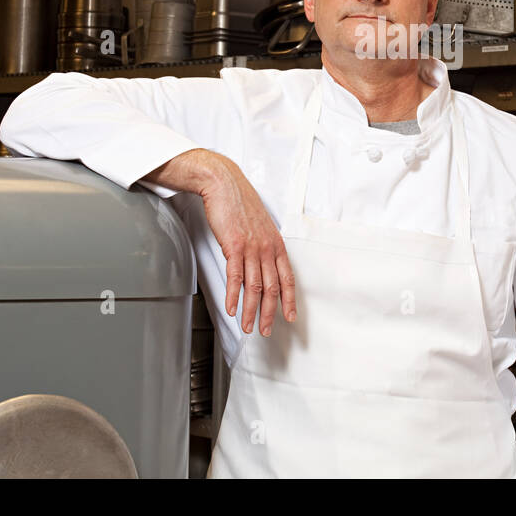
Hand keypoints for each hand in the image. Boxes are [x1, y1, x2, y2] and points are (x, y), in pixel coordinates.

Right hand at [179, 149, 296, 335]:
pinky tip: (232, 309)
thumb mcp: (260, 226)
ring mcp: (251, 248)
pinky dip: (234, 296)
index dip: (290, 300)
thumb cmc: (240, 204)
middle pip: (272, 288)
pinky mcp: (233, 246)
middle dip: (269, 313)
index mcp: (276, 244)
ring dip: (251, 311)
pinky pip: (235, 277)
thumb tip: (262, 263)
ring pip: (254, 287)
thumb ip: (263, 245)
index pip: (287, 278)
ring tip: (247, 326)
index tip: (290, 316)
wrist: (225, 185)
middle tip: (266, 330)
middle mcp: (267, 248)